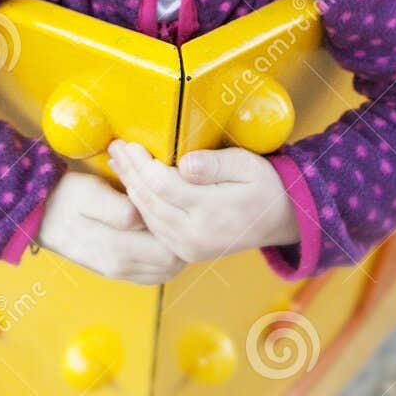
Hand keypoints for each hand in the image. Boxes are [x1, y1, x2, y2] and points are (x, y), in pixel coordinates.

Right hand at [34, 171, 186, 285]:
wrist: (37, 214)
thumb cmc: (65, 196)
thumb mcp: (89, 192)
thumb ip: (118, 208)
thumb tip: (142, 219)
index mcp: (117, 249)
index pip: (169, 250)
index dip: (179, 231)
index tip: (177, 207)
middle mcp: (120, 267)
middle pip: (172, 264)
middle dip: (181, 241)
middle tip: (179, 214)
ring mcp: (118, 272)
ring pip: (165, 272)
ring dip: (173, 251)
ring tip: (170, 225)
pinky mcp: (115, 271)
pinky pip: (151, 274)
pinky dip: (162, 259)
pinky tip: (157, 237)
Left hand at [107, 140, 300, 263]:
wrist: (280, 220)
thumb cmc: (264, 185)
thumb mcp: (247, 166)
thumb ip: (214, 165)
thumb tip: (184, 164)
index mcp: (211, 212)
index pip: (164, 186)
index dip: (143, 165)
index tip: (131, 144)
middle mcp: (196, 236)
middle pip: (150, 202)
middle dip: (130, 172)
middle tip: (115, 148)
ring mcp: (189, 248)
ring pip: (148, 216)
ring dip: (129, 188)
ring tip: (117, 162)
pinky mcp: (185, 252)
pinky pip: (154, 228)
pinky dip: (140, 205)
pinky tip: (131, 185)